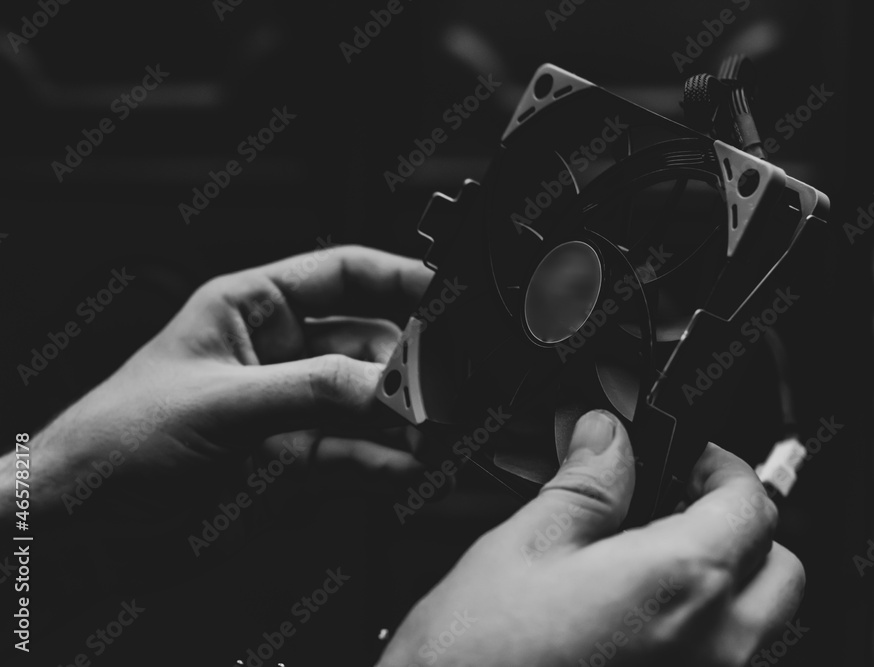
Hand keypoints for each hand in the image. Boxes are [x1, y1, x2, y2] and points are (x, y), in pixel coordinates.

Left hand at [1, 245, 432, 580]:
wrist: (80, 526)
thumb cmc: (116, 440)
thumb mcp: (220, 403)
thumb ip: (312, 392)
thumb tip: (390, 385)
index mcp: (251, 309)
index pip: (342, 275)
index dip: (398, 277)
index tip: (447, 292)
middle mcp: (278, 354)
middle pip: (367, 343)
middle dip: (406, 364)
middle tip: (440, 386)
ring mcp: (290, 409)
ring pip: (367, 403)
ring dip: (402, 419)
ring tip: (432, 433)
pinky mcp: (293, 462)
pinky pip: (355, 454)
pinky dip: (384, 461)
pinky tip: (403, 467)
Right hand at [378, 410, 804, 666]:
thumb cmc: (476, 658)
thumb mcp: (526, 545)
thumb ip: (587, 484)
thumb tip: (608, 437)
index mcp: (681, 584)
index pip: (751, 504)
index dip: (721, 467)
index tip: (689, 458)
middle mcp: (713, 647)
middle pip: (780, 570)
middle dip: (742, 527)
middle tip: (682, 506)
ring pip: (761, 625)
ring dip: (730, 582)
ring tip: (656, 561)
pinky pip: (725, 662)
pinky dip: (704, 629)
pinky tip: (641, 616)